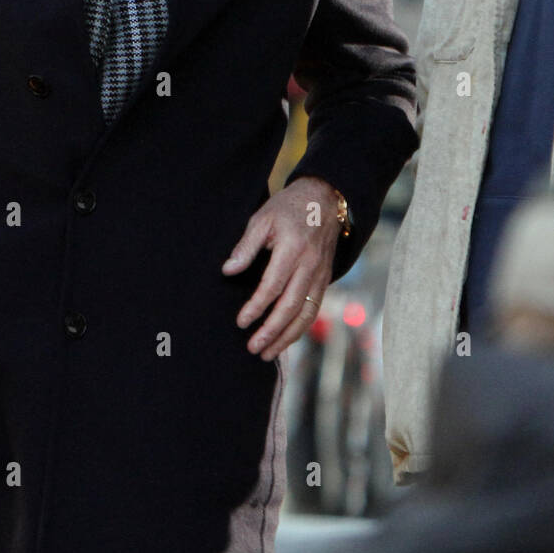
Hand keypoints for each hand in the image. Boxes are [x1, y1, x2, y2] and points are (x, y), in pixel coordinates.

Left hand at [223, 176, 341, 360]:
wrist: (325, 198)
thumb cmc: (289, 207)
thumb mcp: (263, 217)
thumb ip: (246, 245)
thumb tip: (228, 270)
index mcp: (292, 248)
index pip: (273, 285)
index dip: (257, 306)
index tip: (241, 321)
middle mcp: (310, 265)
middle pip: (291, 305)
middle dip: (272, 331)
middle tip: (253, 348)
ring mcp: (320, 274)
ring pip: (306, 313)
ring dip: (287, 337)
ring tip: (268, 353)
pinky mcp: (325, 279)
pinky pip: (314, 308)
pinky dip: (301, 327)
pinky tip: (286, 339)